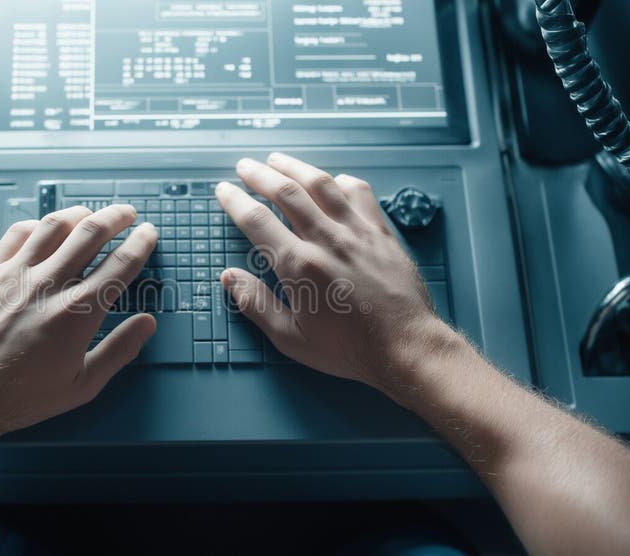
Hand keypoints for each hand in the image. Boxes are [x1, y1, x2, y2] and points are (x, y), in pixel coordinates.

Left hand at [0, 205, 157, 446]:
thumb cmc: (19, 397)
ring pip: (54, 225)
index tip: (148, 233)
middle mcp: (47, 287)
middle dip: (116, 217)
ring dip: (80, 213)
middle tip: (127, 213)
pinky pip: (16, 234)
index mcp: (76, 315)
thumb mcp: (81, 386)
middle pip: (91, 233)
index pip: (120, 265)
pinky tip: (46, 228)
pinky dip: (38, 224)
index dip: (141, 243)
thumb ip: (119, 351)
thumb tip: (147, 324)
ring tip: (91, 213)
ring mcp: (15, 276)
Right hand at [216, 154, 444, 392]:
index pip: (257, 221)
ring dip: (295, 167)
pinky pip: (360, 193)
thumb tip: (229, 278)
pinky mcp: (381, 233)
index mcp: (298, 266)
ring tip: (278, 159)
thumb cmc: (349, 349)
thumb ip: (256, 305)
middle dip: (260, 174)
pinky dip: (341, 181)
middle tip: (245, 165)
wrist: (405, 346)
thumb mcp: (291, 339)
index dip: (235, 201)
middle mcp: (326, 240)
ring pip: (322, 184)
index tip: (224, 190)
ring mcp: (357, 232)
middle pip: (287, 192)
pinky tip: (332, 180)